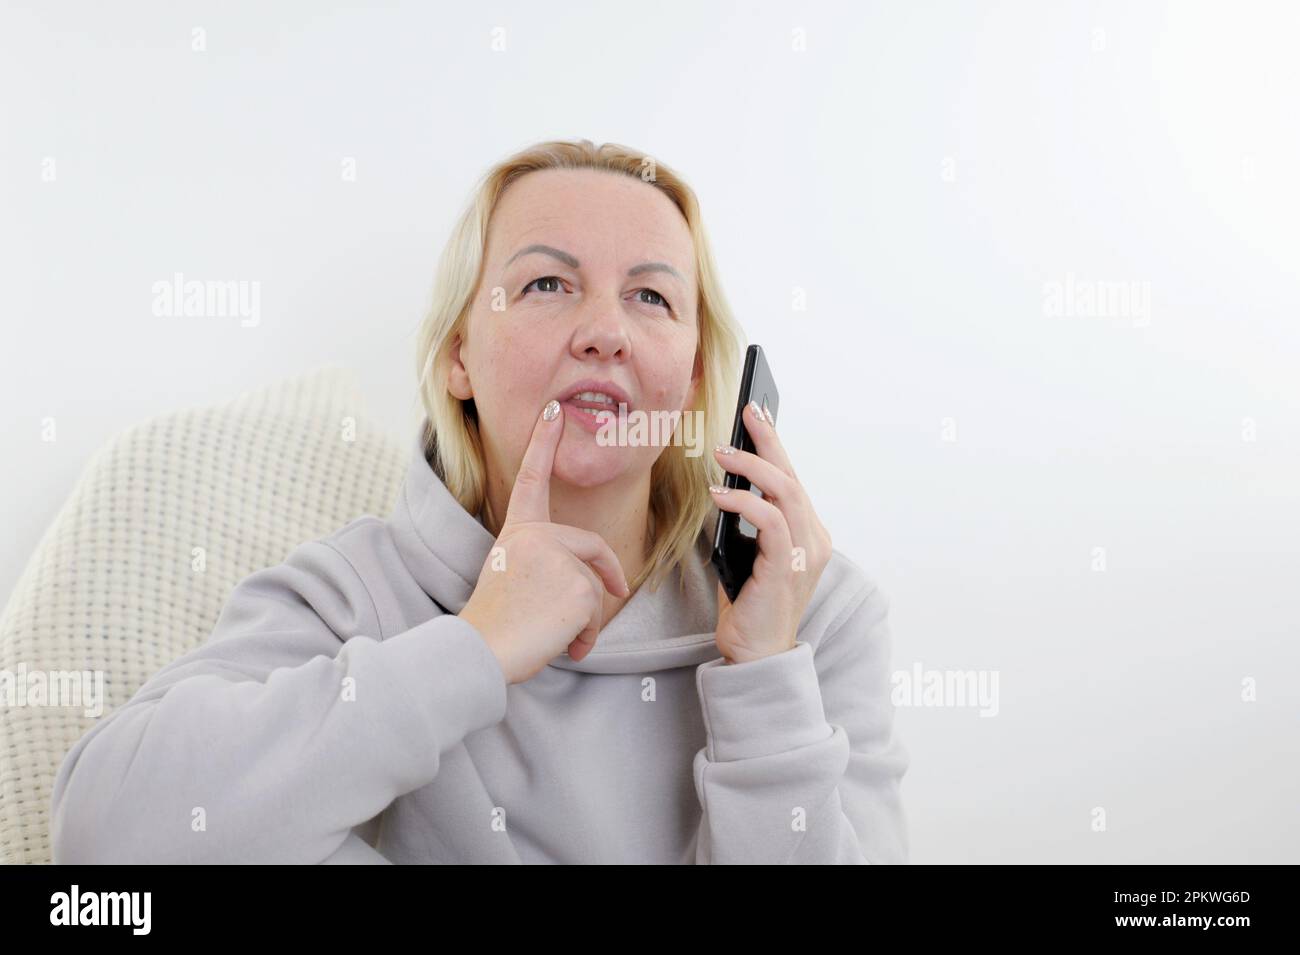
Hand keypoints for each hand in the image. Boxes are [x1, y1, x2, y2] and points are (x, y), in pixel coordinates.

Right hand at [459, 399, 630, 683]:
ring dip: (586, 622)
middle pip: (593, 547)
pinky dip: (587, 637)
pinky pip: (598, 611)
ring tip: (557, 639)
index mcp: (518, 531)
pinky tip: (566, 647)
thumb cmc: (493, 623)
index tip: (552, 409)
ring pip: (596, 587)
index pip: (531, 478)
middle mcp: (537, 535)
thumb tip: (591, 587)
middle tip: (620, 591)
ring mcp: (559, 557)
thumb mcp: (513, 579)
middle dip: (611, 573)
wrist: (481, 649)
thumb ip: (545, 566)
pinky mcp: (579, 584)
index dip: (542, 441)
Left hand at [708, 400, 831, 663]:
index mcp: (807, 535)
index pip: (792, 481)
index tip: (757, 415)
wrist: (755, 655)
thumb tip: (725, 484)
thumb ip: (747, 524)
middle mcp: (813, 540)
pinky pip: (770, 521)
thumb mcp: (745, 554)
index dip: (775, 446)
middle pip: (793, 478)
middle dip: (769, 441)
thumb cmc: (748, 606)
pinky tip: (720, 494)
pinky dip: (745, 502)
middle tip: (748, 412)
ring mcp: (804, 554)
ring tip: (722, 453)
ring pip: (786, 493)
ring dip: (752, 467)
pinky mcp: (786, 568)